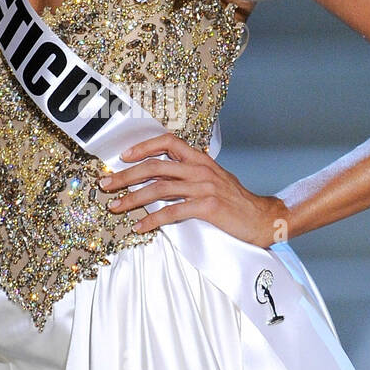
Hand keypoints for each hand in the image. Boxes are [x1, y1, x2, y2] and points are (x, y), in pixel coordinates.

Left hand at [97, 133, 288, 248]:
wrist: (264, 219)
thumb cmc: (236, 202)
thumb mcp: (214, 180)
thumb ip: (190, 175)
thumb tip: (161, 178)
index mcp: (201, 160)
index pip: (167, 142)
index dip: (143, 147)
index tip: (123, 157)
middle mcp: (200, 169)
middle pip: (155, 167)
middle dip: (125, 176)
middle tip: (105, 184)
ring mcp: (204, 187)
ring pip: (159, 189)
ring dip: (132, 199)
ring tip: (115, 207)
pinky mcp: (207, 207)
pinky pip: (173, 213)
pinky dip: (152, 220)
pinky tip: (140, 226)